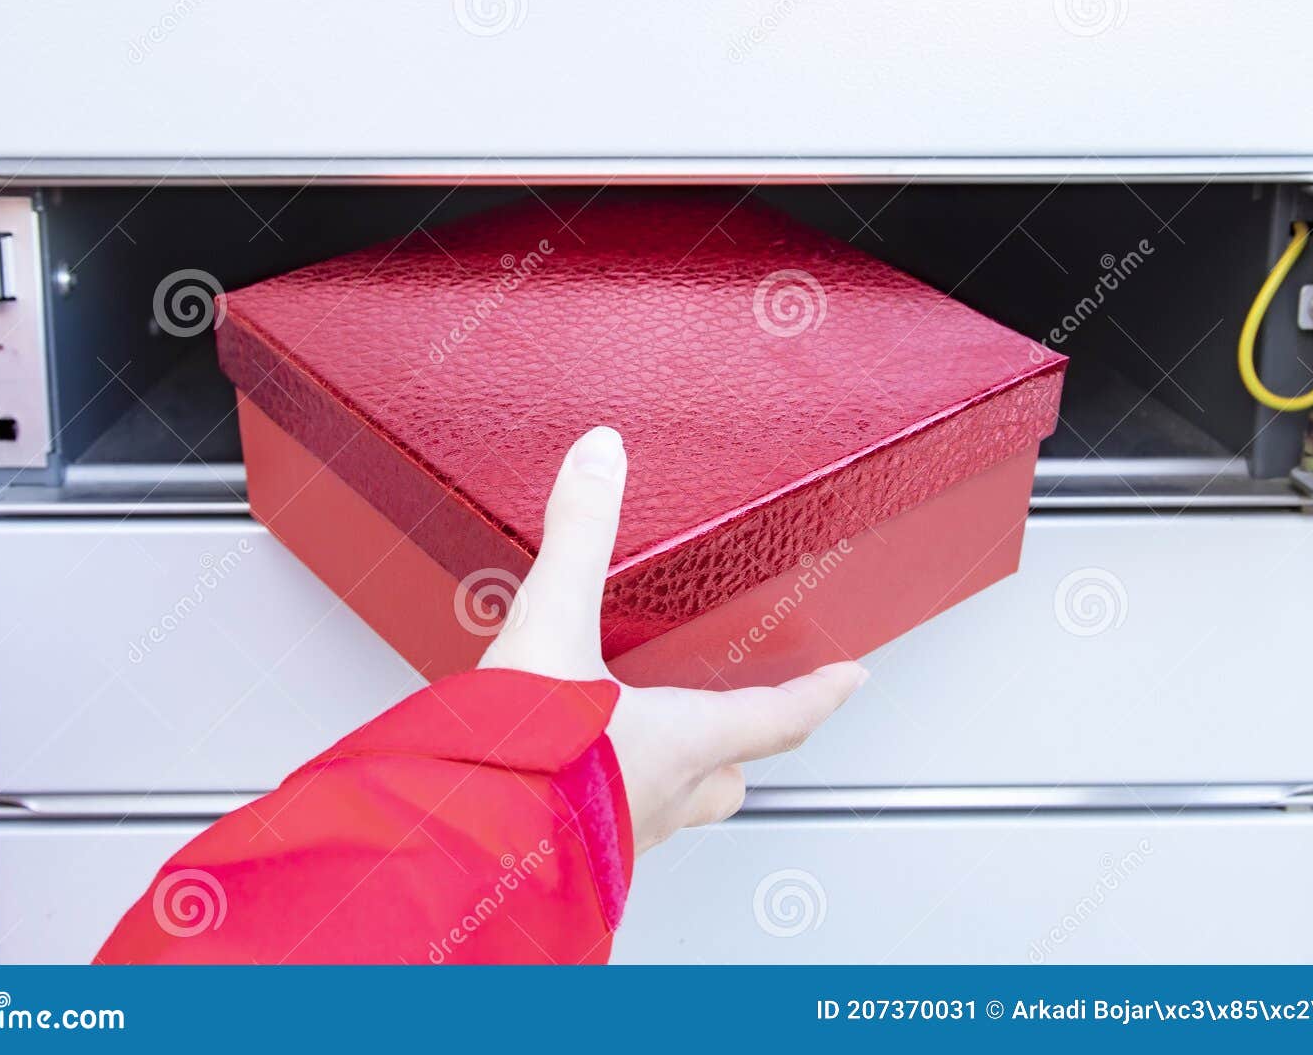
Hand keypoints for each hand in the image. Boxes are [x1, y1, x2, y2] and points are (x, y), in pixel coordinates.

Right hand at [479, 425, 867, 854]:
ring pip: (671, 807)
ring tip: (642, 739)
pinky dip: (603, 795)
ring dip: (669, 776)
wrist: (461, 847)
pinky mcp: (567, 855)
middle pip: (729, 776)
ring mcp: (616, 834)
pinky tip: (566, 774)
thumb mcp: (553, 626)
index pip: (778, 716)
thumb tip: (602, 458)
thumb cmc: (521, 758)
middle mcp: (660, 796)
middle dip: (738, 748)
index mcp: (682, 739)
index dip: (819, 692)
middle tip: (739, 717)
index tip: (850, 678)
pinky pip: (608, 824)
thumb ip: (580, 536)